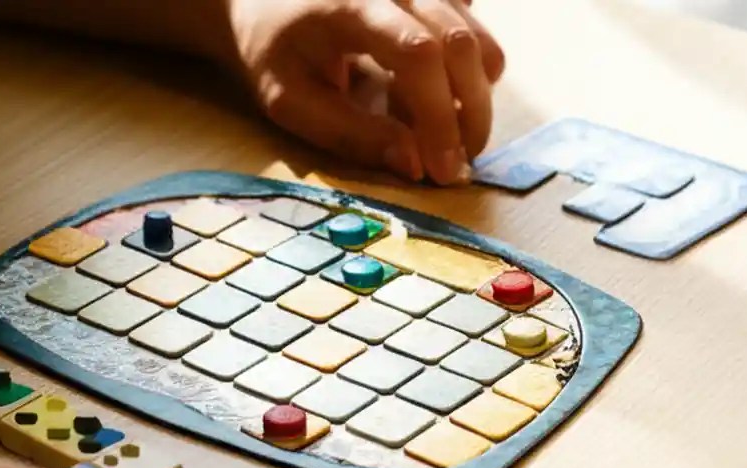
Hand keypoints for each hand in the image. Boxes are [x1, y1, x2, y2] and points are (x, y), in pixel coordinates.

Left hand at [224, 0, 504, 184]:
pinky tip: (430, 92)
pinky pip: (478, 35)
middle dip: (470, 116)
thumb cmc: (275, 51)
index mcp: (351, 5)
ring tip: (429, 126)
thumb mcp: (291, 101)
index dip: (439, 117)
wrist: (266, 1)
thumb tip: (415, 166)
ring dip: (471, 99)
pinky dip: (469, 76)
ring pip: (480, 42)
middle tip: (454, 167)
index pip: (419, 54)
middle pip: (462, 44)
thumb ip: (351, 134)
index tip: (443, 171)